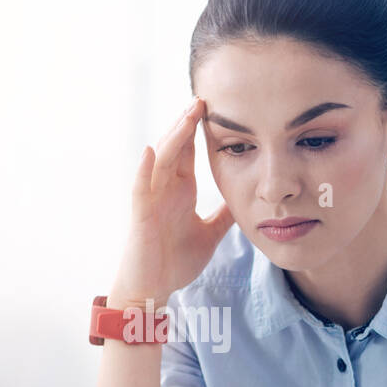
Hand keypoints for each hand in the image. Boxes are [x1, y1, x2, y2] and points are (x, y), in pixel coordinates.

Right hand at [111, 96, 235, 305]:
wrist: (154, 289)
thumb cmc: (174, 262)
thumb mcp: (210, 234)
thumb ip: (224, 216)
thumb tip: (246, 200)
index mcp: (181, 190)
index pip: (189, 151)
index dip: (199, 128)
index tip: (216, 105)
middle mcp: (165, 189)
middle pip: (175, 147)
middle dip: (187, 122)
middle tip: (204, 97)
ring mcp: (151, 199)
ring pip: (161, 159)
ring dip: (173, 135)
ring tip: (187, 113)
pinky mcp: (140, 215)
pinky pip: (140, 187)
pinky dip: (144, 169)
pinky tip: (151, 149)